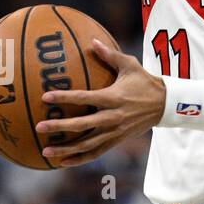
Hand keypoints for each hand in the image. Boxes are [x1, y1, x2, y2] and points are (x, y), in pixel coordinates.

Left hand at [36, 40, 165, 166]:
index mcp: (113, 97)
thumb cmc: (144, 82)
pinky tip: (62, 162)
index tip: (45, 97)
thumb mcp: (129, 65)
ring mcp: (114, 132)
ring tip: (45, 151)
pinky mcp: (116, 141)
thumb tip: (92, 40)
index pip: (84, 97)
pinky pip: (95, 153)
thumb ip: (109, 54)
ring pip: (87, 145)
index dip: (65, 97)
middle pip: (82, 125)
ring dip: (66, 149)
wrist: (165, 105)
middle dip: (59, 126)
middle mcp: (112, 117)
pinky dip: (79, 159)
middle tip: (39, 127)